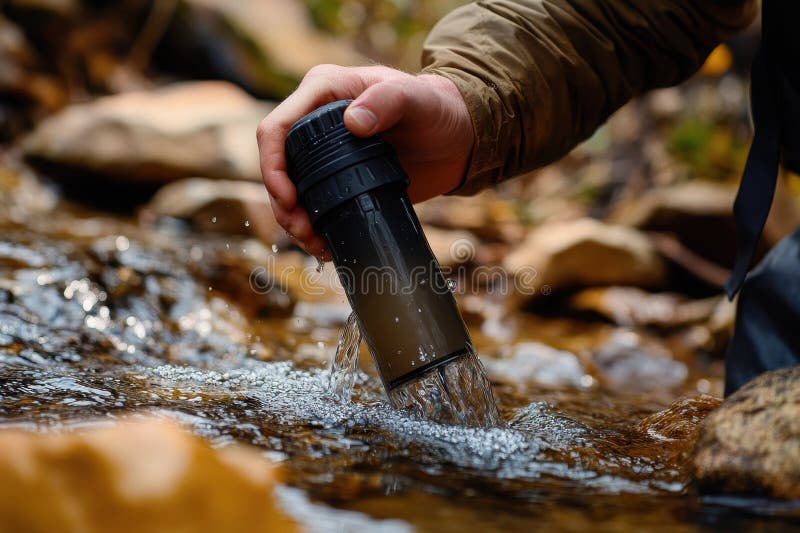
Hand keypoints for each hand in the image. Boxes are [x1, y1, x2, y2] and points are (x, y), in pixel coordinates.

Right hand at [256, 64, 473, 258]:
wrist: (457, 139)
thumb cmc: (438, 107)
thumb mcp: (416, 98)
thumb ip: (387, 101)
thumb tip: (353, 122)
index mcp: (322, 93)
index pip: (278, 127)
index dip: (273, 165)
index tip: (290, 197)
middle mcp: (316, 122)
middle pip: (278, 165)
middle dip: (282, 202)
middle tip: (303, 230)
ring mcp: (325, 155)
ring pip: (292, 191)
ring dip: (294, 221)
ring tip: (316, 243)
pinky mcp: (339, 181)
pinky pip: (314, 205)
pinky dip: (315, 228)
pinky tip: (326, 245)